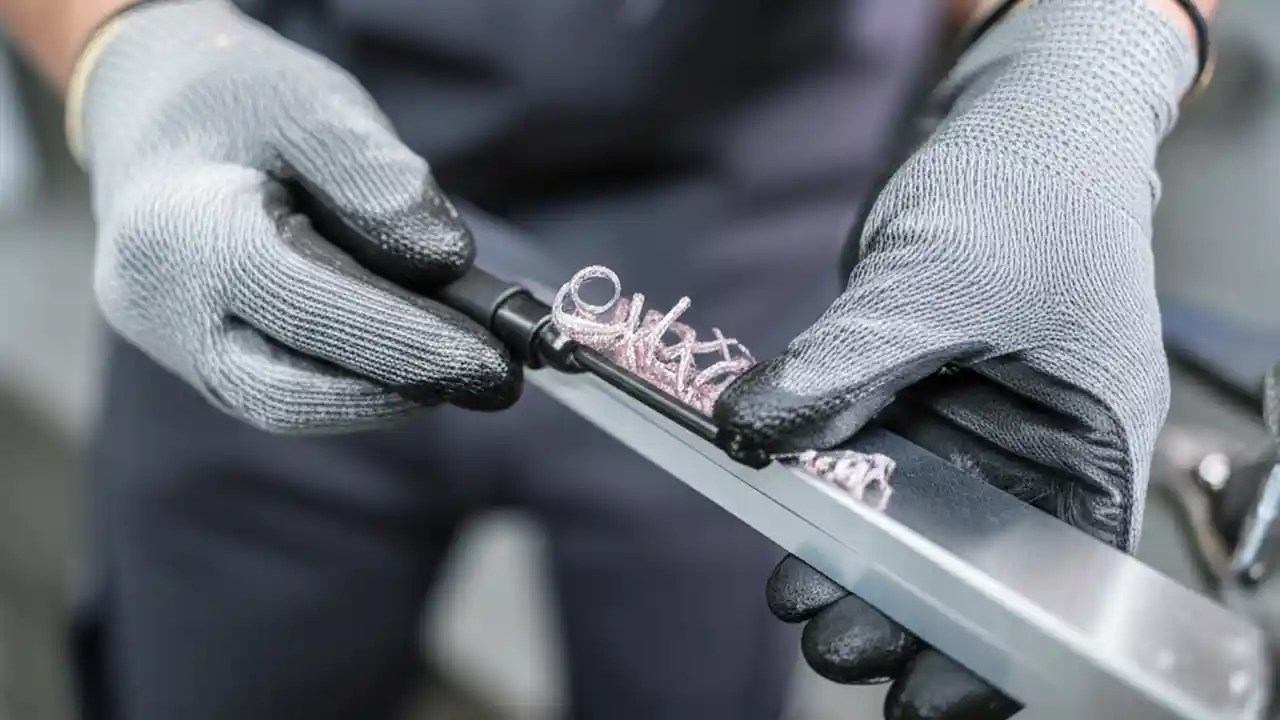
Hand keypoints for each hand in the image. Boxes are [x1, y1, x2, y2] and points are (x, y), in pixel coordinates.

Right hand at [76, 0, 519, 431]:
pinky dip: (356, 385)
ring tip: (465, 361)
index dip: (402, 338)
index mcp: (183, 227)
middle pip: (284, 387)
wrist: (159, 121)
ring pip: (285, 404)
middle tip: (494, 379)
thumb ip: (375, 176)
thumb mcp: (313, 104)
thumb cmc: (242, 104)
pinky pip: (282, 393)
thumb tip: (446, 261)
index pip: (301, 302)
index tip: (492, 356)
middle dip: (400, 386)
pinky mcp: (200, 365)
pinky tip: (415, 357)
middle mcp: (161, 307)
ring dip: (386, 393)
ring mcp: (174, 347)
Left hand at [715, 0, 1197, 716]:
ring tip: (795, 591)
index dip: (988, 652)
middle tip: (829, 633)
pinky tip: (783, 516)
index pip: (1048, 586)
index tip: (919, 697)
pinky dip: (820, 487)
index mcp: (1084, 449)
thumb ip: (841, 370)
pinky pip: (859, 459)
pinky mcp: (904, 393)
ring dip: (847, 560)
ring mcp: (960, 427)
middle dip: (898, 611)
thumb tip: (749, 432)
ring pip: (900, 522)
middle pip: (964, 568)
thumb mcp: (935, 285)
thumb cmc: (1028, 190)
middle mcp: (1024, 454)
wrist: (1011, 117)